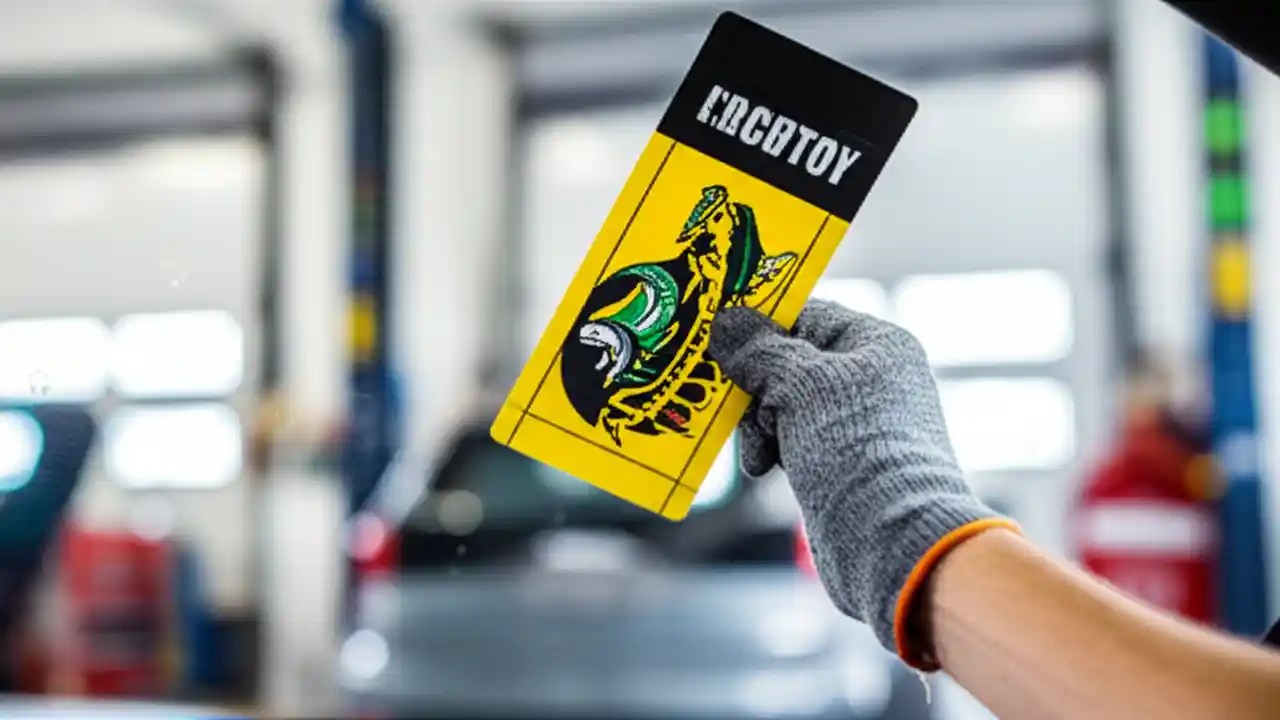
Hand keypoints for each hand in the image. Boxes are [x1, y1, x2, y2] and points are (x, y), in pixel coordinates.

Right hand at [709, 300, 1016, 667]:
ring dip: (759, 423)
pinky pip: (791, 438)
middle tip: (736, 409)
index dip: (761, 327)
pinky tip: (762, 467)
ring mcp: (854, 422)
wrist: (893, 540)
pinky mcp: (839, 461)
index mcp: (876, 344)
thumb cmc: (856, 448)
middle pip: (788, 361)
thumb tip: (726, 320)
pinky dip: (771, 448)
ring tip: (760, 454)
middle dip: (755, 386)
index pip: (807, 315)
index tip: (717, 341)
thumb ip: (761, 352)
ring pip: (783, 403)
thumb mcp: (802, 386)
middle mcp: (870, 377)